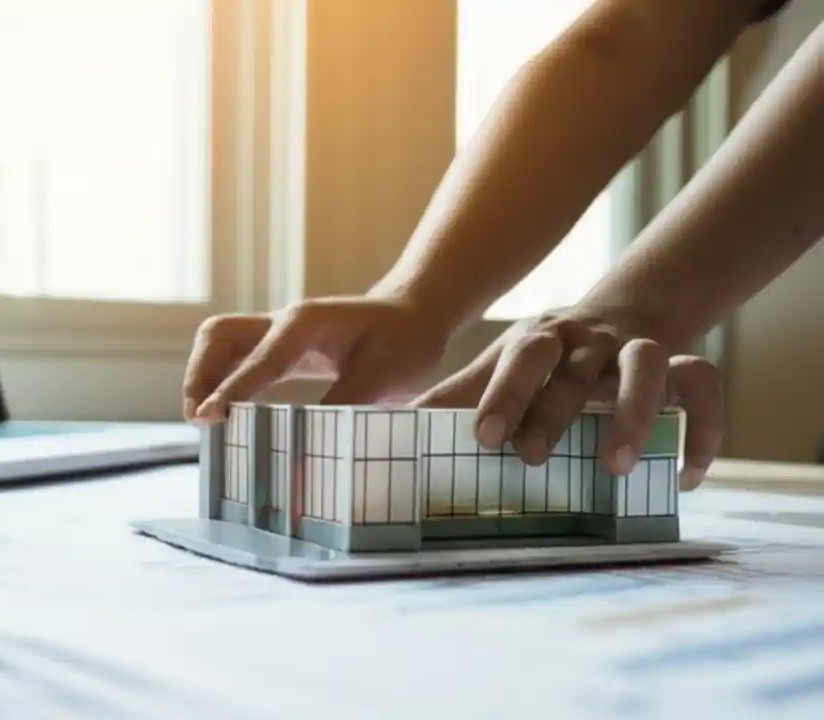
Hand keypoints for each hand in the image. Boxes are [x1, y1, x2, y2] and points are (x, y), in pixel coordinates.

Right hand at [182, 296, 452, 422]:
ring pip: (220, 342)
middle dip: (200, 375)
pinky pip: (238, 357)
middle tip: (199, 420)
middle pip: (218, 336)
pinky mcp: (282, 345)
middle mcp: (284, 321)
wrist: (417, 312)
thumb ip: (342, 411)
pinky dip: (222, 380)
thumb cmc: (405, 342)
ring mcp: (279, 330)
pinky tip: (226, 413)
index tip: (207, 420)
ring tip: (204, 419)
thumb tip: (308, 453)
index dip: (229, 392)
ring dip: (204, 376)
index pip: (256, 360)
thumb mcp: (382, 378)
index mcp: (305, 325)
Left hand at [415, 308, 721, 490]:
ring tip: (614, 469)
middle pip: (578, 365)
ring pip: (649, 366)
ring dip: (634, 415)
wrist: (624, 310)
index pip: (522, 355)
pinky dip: (703, 432)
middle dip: (555, 410)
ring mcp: (641, 349)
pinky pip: (706, 388)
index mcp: (539, 338)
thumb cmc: (544, 355)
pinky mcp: (685, 366)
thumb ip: (453, 397)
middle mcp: (591, 339)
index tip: (483, 436)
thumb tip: (387, 428)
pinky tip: (686, 478)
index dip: (504, 392)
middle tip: (531, 458)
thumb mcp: (498, 367)